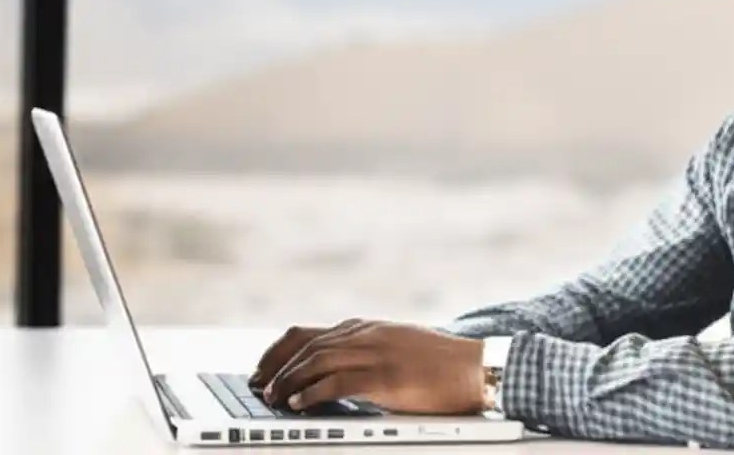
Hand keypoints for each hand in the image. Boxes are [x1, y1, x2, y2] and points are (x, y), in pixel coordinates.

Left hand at [252, 319, 486, 414]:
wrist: (476, 367)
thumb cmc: (441, 363)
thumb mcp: (397, 347)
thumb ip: (368, 352)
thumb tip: (336, 372)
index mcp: (366, 328)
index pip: (308, 333)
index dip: (277, 352)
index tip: (262, 370)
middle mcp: (366, 335)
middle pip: (305, 344)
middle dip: (275, 367)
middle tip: (258, 388)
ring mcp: (376, 353)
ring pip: (316, 360)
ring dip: (288, 381)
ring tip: (273, 399)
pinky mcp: (386, 377)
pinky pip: (338, 382)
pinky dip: (313, 393)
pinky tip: (300, 405)